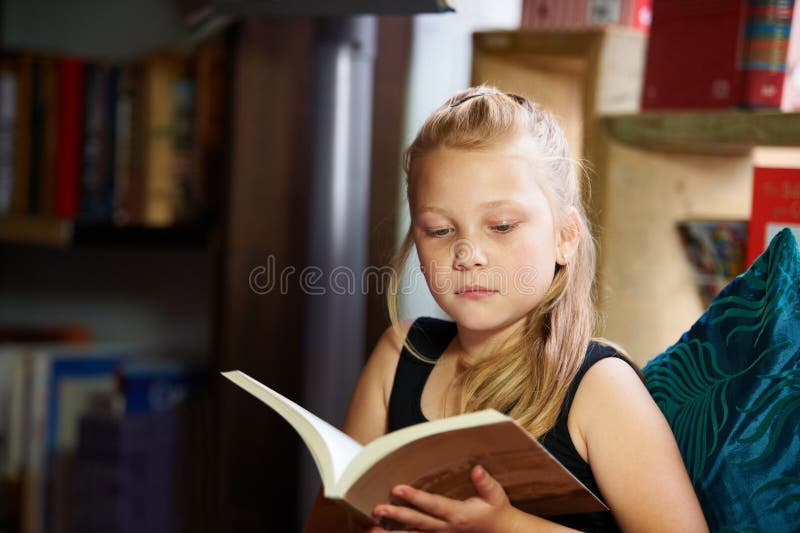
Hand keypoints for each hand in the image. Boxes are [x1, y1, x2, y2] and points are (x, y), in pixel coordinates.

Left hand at [367, 465, 517, 532]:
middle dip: (396, 515)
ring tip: (372, 529)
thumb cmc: (497, 512)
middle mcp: (447, 529)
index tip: (397, 489)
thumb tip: (476, 469)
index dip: (415, 497)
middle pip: (417, 522)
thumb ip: (485, 483)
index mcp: (459, 516)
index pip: (433, 505)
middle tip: (377, 509)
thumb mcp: (496, 496)